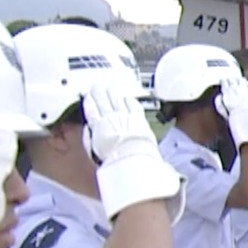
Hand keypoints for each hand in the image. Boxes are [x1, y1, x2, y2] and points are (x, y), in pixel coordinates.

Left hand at [85, 85, 182, 219]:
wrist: (133, 157)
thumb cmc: (144, 158)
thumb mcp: (152, 148)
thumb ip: (149, 146)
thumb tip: (161, 159)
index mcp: (139, 121)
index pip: (133, 106)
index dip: (127, 101)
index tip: (124, 97)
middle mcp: (125, 117)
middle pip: (117, 101)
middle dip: (111, 94)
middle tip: (106, 88)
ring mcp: (111, 119)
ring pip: (104, 101)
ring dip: (100, 95)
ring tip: (95, 89)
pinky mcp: (99, 124)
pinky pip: (93, 111)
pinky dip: (90, 104)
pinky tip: (87, 99)